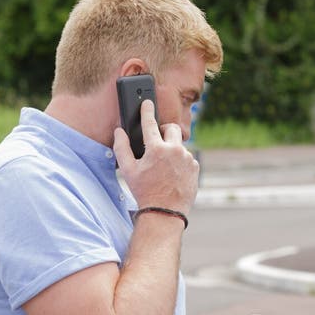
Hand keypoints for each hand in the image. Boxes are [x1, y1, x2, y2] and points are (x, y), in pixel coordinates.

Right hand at [113, 100, 198, 215]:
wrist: (165, 211)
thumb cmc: (144, 192)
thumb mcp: (128, 171)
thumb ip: (121, 148)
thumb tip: (119, 131)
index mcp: (156, 149)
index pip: (150, 122)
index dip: (147, 110)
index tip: (147, 102)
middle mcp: (174, 150)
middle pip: (171, 128)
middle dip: (164, 130)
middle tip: (157, 141)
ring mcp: (187, 158)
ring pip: (179, 145)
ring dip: (171, 150)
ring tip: (164, 167)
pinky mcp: (195, 167)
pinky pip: (187, 158)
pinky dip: (180, 162)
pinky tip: (173, 174)